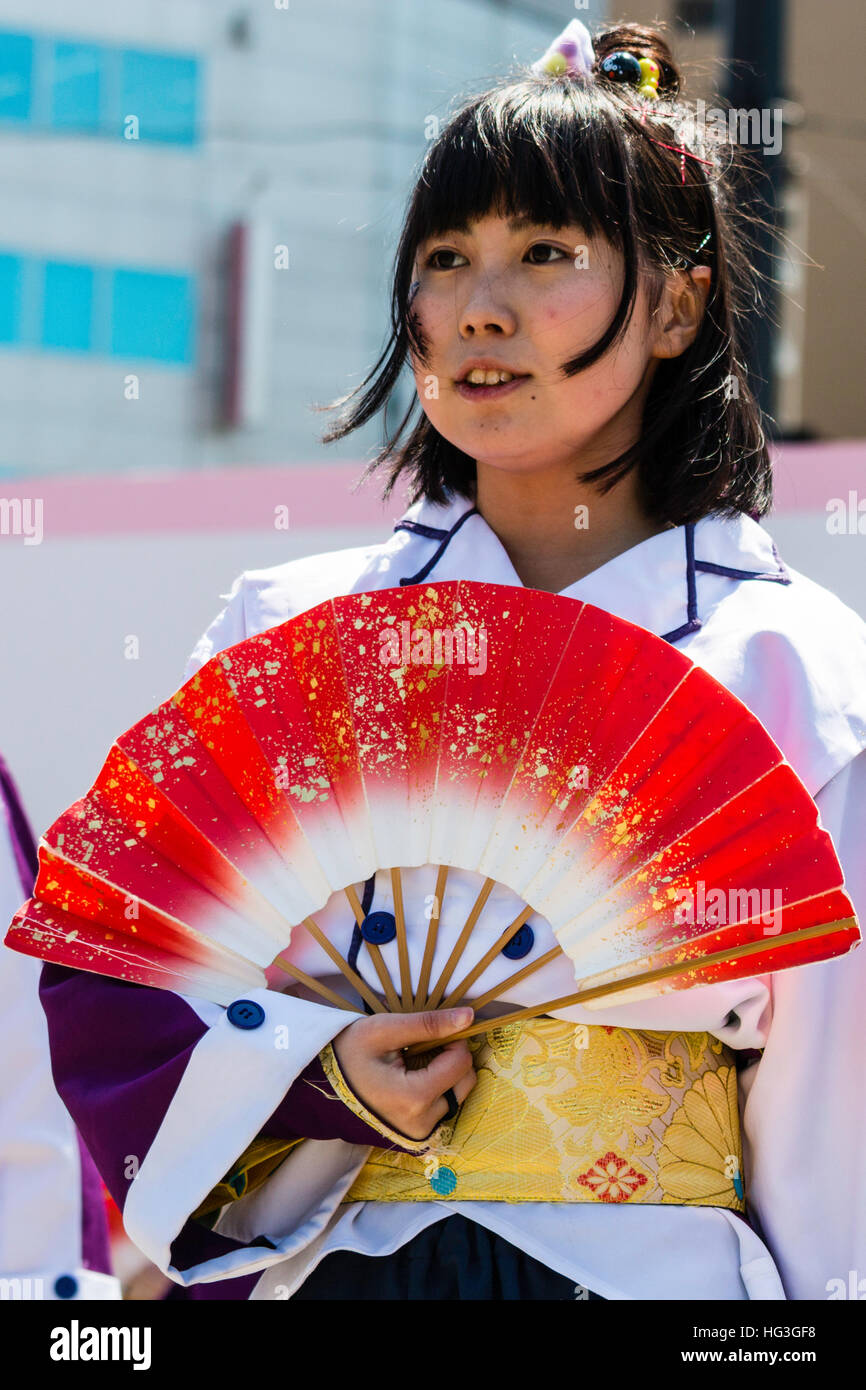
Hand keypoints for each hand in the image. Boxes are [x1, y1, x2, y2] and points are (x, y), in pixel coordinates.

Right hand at [332, 1007, 476, 1141]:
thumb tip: (468, 1016)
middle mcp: (422, 1123)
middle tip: (424, 1046)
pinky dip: (439, 1089)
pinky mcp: (418, 1135)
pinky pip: (445, 1107)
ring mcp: (420, 1133)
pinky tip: (415, 1077)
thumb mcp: (384, 1030)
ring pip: (458, 1095)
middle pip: (465, 1082)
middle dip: (453, 1057)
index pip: (460, 1062)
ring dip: (448, 1074)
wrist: (323, 1086)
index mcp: (413, 1098)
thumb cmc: (349, 1053)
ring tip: (416, 1062)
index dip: (453, 1040)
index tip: (432, 1032)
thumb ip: (428, 1024)